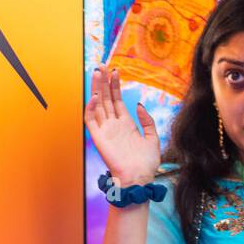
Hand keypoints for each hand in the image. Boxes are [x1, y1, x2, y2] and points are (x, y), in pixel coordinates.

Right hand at [84, 65, 160, 185]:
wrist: (139, 178)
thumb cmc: (147, 163)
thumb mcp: (153, 138)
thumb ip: (147, 121)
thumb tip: (138, 105)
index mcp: (126, 124)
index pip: (117, 100)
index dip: (115, 85)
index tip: (115, 70)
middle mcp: (114, 125)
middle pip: (106, 98)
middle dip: (104, 82)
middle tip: (102, 65)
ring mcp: (105, 130)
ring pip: (98, 105)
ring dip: (97, 89)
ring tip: (98, 73)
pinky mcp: (98, 138)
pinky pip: (91, 121)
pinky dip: (91, 108)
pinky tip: (94, 96)